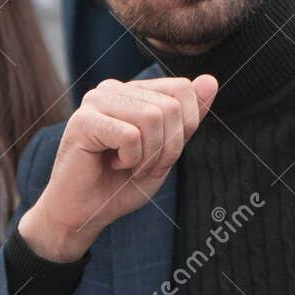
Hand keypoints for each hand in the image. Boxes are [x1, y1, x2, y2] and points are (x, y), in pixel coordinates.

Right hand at [18, 75, 218, 261]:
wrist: (84, 214)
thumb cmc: (121, 185)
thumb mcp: (166, 152)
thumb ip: (188, 119)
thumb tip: (211, 80)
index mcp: (134, 92)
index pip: (182, 89)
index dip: (184, 129)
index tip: (161, 155)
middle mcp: (114, 88)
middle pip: (171, 106)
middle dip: (167, 148)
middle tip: (142, 166)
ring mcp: (97, 101)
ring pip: (153, 117)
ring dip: (149, 156)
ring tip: (127, 166)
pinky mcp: (84, 120)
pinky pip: (131, 135)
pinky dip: (130, 159)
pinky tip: (111, 164)